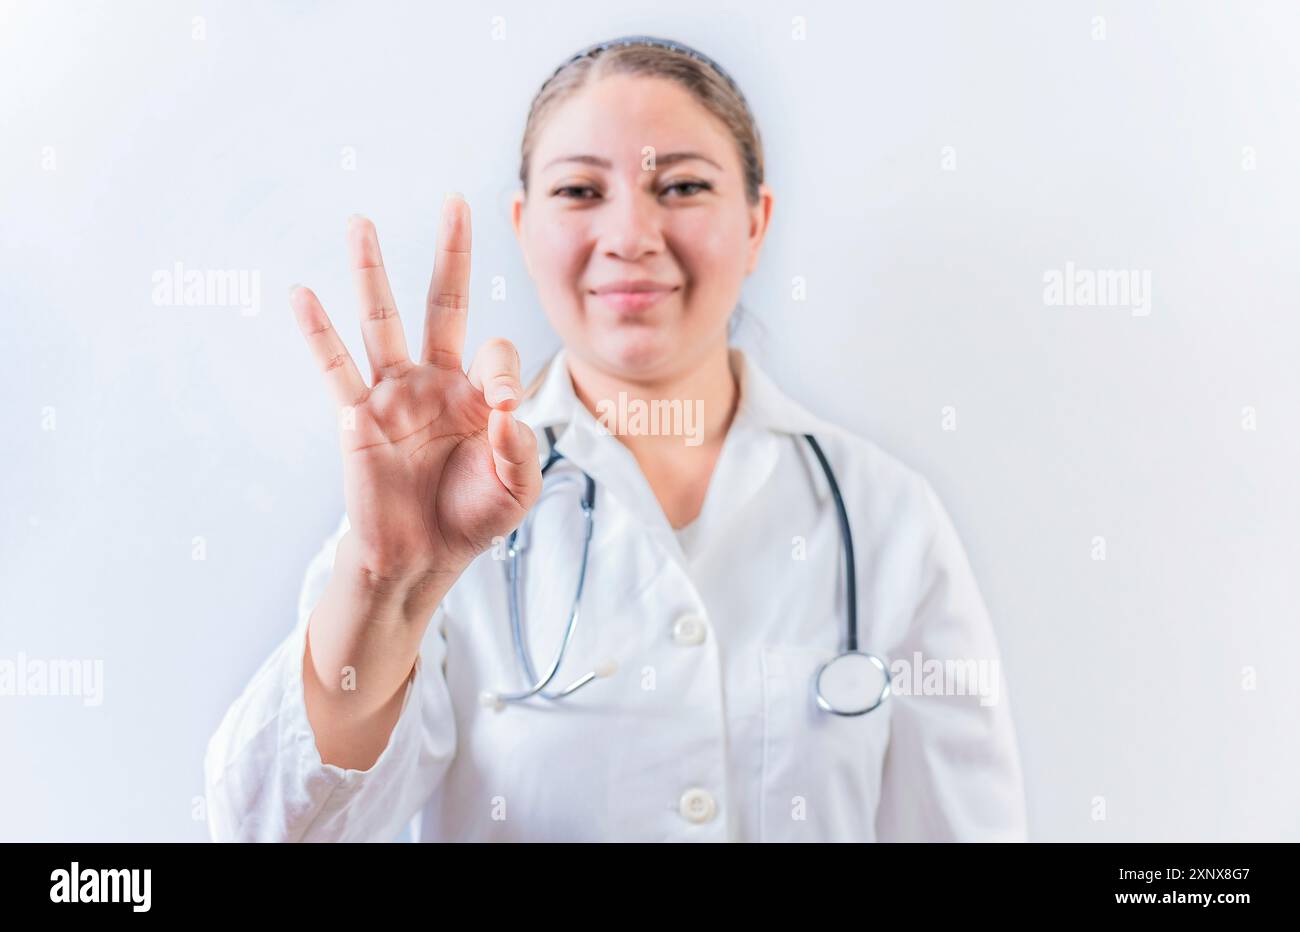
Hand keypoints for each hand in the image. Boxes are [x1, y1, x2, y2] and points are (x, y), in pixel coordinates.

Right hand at [289, 196, 541, 583]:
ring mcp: (394, 394)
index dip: (501, 374)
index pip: (495, 353)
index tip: (500, 409)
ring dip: (372, 271)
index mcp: (477, 393)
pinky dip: (317, 331)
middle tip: (455, 203)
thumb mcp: (516, 486)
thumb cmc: (471, 520)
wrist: (423, 558)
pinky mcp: (358, 416)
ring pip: (382, 321)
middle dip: (450, 254)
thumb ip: (519, 444)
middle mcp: (435, 381)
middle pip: (444, 304)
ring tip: (360, 222)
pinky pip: (335, 367)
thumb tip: (502, 403)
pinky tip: (302, 293)